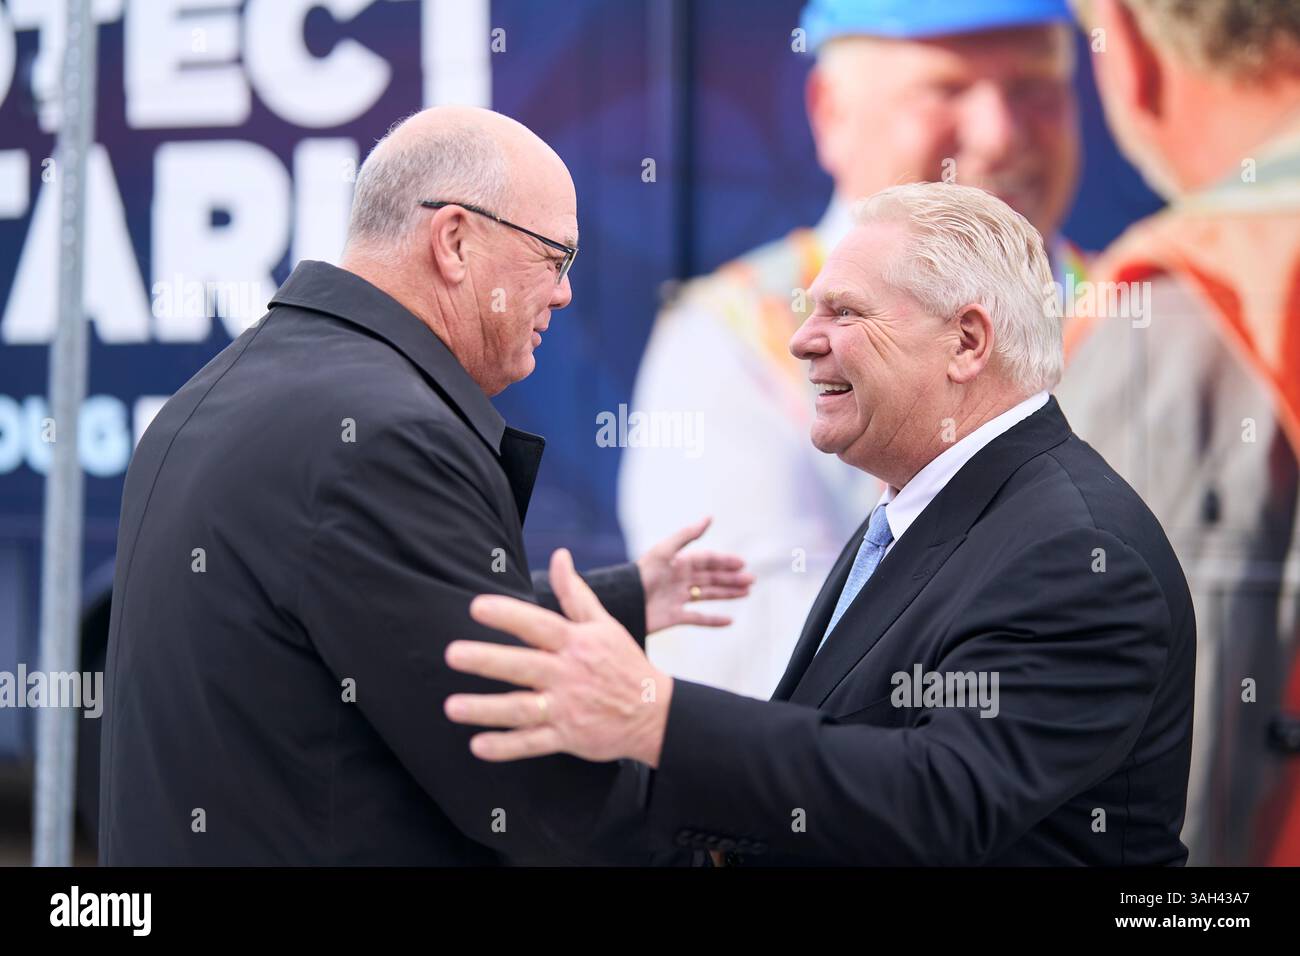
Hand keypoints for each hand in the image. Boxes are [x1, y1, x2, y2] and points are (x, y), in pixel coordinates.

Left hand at [444, 548, 672, 766]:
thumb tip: (558, 555)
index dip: (508, 615)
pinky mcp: (569, 737)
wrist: (656, 713)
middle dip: (487, 660)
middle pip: (523, 666)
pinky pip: (533, 744)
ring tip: (451, 706)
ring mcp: (568, 708)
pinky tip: (478, 746)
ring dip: (486, 709)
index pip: (537, 624)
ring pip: (522, 709)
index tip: (476, 607)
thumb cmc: (624, 664)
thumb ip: (575, 593)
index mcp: (576, 643)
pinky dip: (506, 747)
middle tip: (452, 655)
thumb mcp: (603, 624)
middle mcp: (569, 674)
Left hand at [637, 517, 753, 633]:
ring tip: (746, 593)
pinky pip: (698, 619)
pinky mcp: (674, 617)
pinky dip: (714, 620)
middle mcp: (679, 580)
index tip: (743, 564)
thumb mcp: (664, 551)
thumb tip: (709, 517)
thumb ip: (687, 535)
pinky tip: (730, 621)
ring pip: (708, 595)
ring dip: (728, 594)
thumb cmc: (641, 574)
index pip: (707, 561)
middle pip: (711, 577)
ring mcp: (678, 599)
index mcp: (678, 563)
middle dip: (731, 578)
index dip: (725, 561)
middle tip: (751, 580)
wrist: (623, 603)